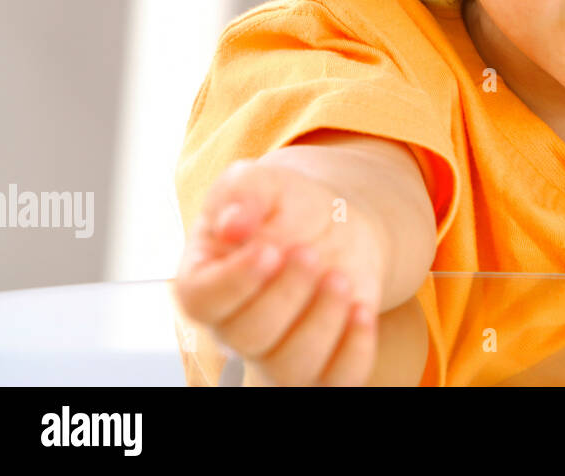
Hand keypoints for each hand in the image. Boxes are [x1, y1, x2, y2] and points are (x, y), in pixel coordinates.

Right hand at [173, 159, 387, 384]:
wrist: (336, 225)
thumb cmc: (287, 207)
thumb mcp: (263, 182)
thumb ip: (241, 192)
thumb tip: (233, 224)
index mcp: (207, 280)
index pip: (201, 301)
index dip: (234, 282)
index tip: (269, 250)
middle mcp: (235, 327)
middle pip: (247, 336)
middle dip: (286, 294)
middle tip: (311, 254)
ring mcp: (277, 353)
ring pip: (289, 369)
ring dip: (321, 323)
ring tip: (340, 279)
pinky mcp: (321, 364)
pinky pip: (334, 383)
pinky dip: (353, 353)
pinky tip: (363, 311)